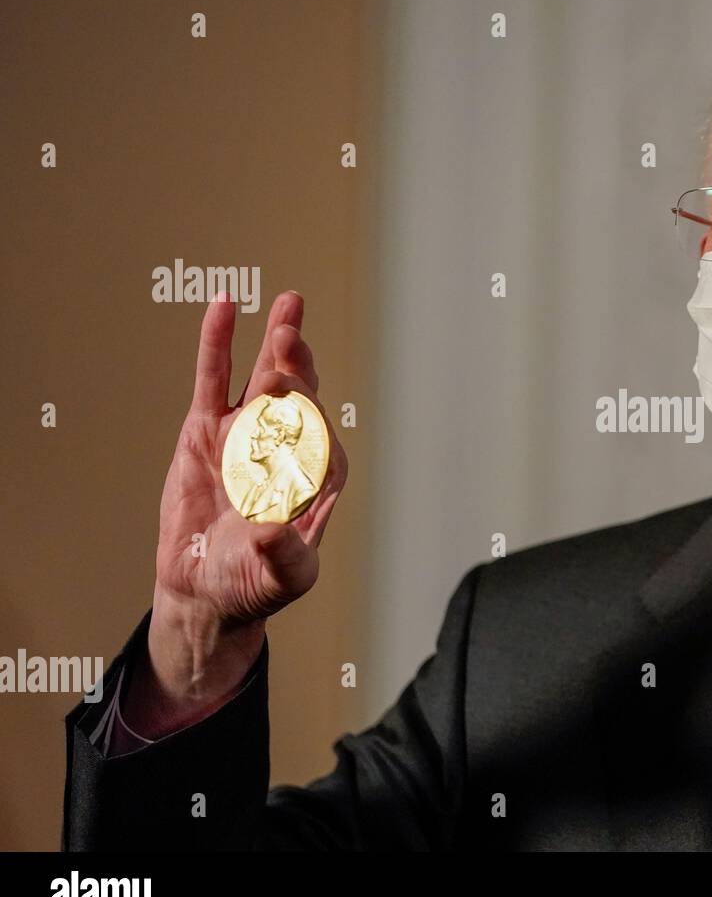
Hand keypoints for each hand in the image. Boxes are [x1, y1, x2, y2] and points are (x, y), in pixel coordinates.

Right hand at [125, 291, 348, 735]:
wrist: (205, 589)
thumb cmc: (253, 584)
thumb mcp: (278, 577)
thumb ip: (283, 553)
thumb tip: (277, 527)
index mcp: (317, 482)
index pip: (322, 445)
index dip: (311, 432)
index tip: (296, 429)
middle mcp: (288, 451)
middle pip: (300, 402)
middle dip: (299, 370)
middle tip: (290, 336)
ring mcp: (247, 435)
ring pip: (265, 382)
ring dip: (276, 345)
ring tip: (289, 308)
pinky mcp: (207, 430)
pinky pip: (213, 380)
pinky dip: (217, 344)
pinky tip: (223, 307)